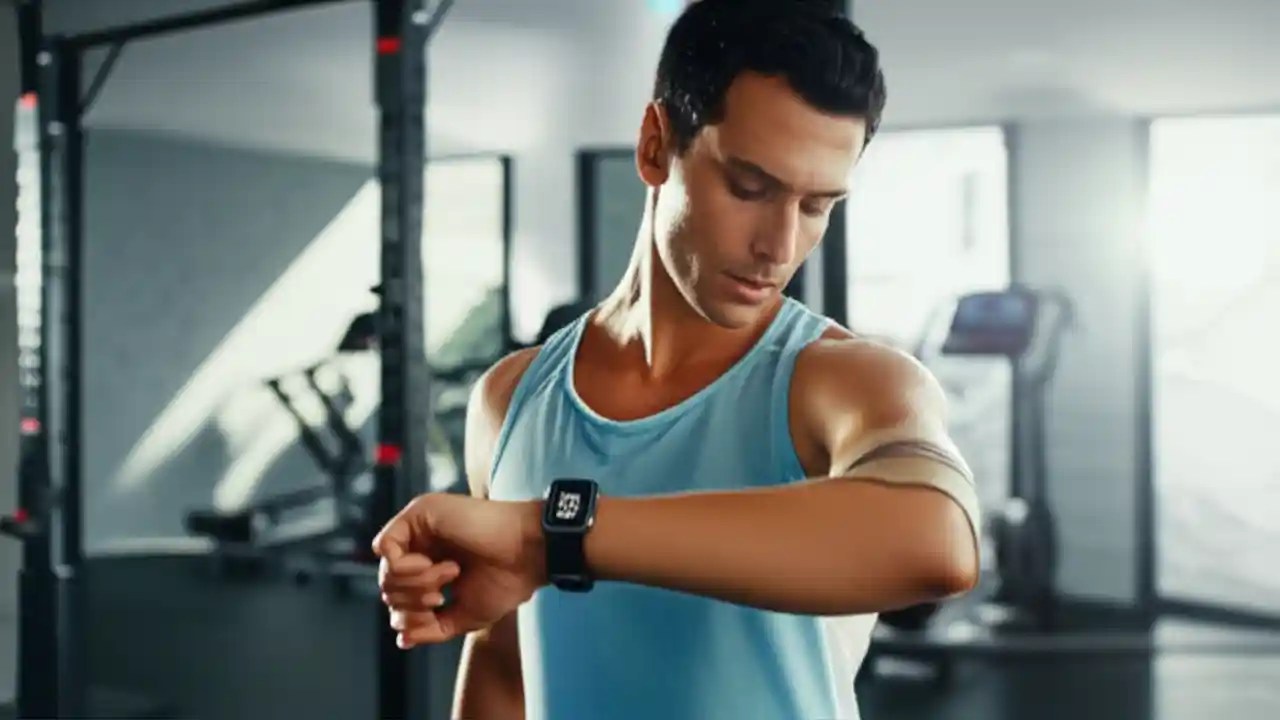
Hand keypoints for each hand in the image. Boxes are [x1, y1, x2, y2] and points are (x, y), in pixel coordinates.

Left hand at [371, 492, 544, 647]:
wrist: (528, 555)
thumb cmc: (506, 581)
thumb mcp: (464, 615)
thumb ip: (431, 627)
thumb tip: (401, 638)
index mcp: (434, 565)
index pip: (399, 597)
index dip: (410, 614)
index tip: (439, 610)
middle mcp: (424, 544)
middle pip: (388, 586)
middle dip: (411, 602)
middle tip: (441, 597)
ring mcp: (421, 527)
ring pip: (384, 570)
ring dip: (415, 584)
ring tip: (449, 575)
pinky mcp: (420, 512)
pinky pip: (386, 547)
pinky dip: (406, 568)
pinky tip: (434, 565)